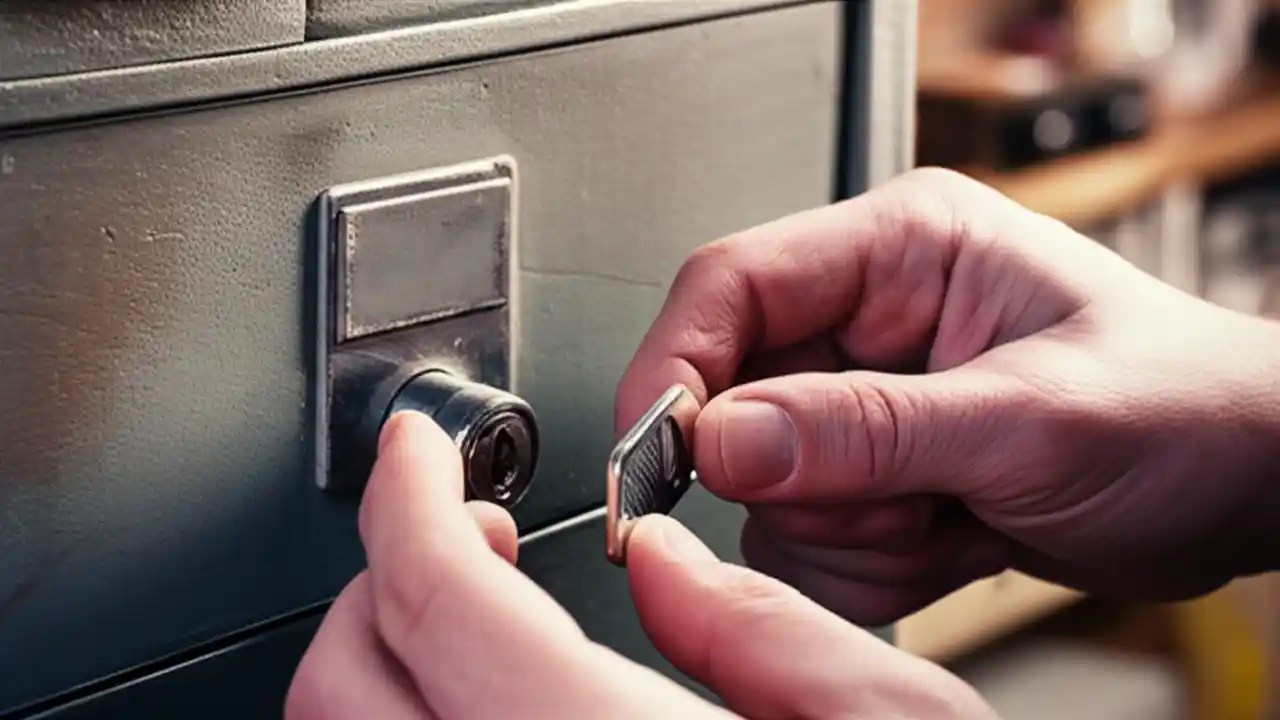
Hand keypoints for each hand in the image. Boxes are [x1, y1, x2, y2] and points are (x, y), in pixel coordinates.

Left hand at [285, 412, 994, 718]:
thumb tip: (664, 565)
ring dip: (384, 663)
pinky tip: (490, 710)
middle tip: (465, 529)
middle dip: (384, 576)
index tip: (416, 450)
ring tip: (477, 615)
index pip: (436, 604)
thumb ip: (772, 632)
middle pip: (341, 691)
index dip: (407, 498)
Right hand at [616, 168, 1279, 624]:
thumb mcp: (1036, 416)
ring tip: (950, 517)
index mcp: (905, 250)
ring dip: (850, 531)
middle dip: (801, 481)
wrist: (1249, 487)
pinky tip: (951, 541)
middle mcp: (869, 319)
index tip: (654, 453)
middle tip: (892, 502)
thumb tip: (724, 439)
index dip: (678, 367)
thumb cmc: (1188, 411)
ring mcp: (865, 401)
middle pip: (737, 399)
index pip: (733, 284)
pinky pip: (807, 539)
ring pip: (766, 487)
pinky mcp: (871, 471)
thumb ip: (872, 428)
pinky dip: (869, 567)